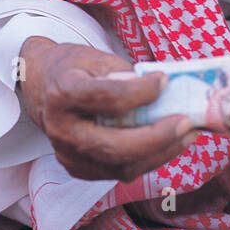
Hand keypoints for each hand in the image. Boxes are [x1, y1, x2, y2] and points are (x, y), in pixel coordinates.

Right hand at [18, 37, 197, 182]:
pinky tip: (169, 143)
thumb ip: (127, 74)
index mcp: (63, 94)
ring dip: (161, 152)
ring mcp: (68, 155)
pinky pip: (120, 172)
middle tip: (186, 123)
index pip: (107, 99)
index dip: (141, 92)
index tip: (164, 80)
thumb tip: (166, 91)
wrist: (41, 86)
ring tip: (187, 134)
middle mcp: (61, 130)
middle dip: (157, 137)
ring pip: (121, 167)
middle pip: (114, 146)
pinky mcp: (80, 169)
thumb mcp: (96, 57)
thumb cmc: (74, 67)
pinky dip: (150, 159)